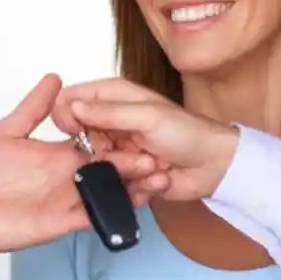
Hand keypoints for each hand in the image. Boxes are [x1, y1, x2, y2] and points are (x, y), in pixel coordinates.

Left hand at [0, 74, 157, 255]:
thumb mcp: (6, 133)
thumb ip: (32, 109)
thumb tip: (55, 78)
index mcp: (60, 152)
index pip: (96, 141)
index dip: (118, 135)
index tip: (140, 127)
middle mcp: (70, 174)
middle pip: (110, 166)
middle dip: (133, 161)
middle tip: (154, 156)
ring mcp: (70, 198)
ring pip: (110, 190)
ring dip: (133, 186)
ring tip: (155, 178)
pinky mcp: (66, 221)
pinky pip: (97, 216)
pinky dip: (116, 211)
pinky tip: (133, 204)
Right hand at [51, 78, 239, 200]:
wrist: (214, 166)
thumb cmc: (187, 132)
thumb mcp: (147, 117)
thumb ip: (108, 112)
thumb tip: (72, 106)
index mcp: (113, 96)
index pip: (70, 99)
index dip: (66, 115)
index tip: (77, 132)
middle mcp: (109, 121)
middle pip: (77, 136)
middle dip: (99, 151)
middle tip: (126, 153)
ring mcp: (116, 148)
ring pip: (94, 163)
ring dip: (121, 168)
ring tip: (149, 165)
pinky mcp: (124, 172)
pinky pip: (112, 181)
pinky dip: (133, 183)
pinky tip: (156, 177)